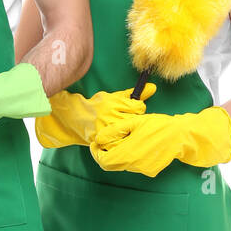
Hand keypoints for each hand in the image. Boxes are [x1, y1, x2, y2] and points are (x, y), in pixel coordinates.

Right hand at [35, 83, 155, 148]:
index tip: (133, 109)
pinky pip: (120, 142)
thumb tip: (153, 87)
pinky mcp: (102, 139)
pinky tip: (120, 137)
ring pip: (128, 131)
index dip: (138, 108)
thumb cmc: (99, 105)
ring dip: (129, 130)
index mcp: (113, 103)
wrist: (77, 117)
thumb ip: (134, 94)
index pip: (137, 107)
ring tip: (124, 128)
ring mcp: (105, 128)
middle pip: (134, 120)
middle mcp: (109, 115)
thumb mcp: (115, 97)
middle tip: (128, 119)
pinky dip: (122, 140)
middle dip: (134, 120)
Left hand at [90, 105, 230, 176]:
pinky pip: (135, 165)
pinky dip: (131, 156)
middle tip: (105, 142)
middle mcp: (134, 165)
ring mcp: (142, 169)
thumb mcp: (135, 122)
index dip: (96, 153)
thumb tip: (99, 138)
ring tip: (125, 139)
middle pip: (111, 165)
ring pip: (123, 165)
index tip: (95, 143)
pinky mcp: (150, 171)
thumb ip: (114, 131)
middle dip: (105, 154)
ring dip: (119, 154)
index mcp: (128, 153)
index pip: (103, 161)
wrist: (182, 136)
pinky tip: (139, 144)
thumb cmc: (159, 126)